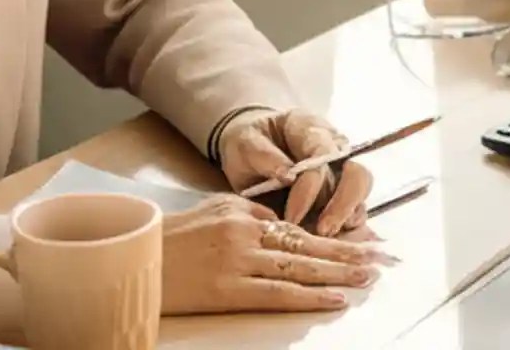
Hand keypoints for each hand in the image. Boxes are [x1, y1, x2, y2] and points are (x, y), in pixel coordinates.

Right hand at [161, 195, 385, 314]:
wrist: (131, 259)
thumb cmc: (167, 239)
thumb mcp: (208, 212)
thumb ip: (245, 215)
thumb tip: (280, 229)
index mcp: (238, 212)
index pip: (293, 226)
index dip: (328, 236)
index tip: (357, 242)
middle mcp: (242, 232)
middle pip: (305, 243)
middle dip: (345, 251)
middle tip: (379, 257)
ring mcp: (236, 260)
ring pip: (298, 266)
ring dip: (338, 271)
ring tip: (367, 276)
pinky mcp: (228, 289)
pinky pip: (278, 292)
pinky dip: (310, 296)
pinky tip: (335, 298)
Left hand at [218, 109, 372, 236]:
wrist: (249, 151)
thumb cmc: (248, 143)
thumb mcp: (245, 142)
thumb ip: (264, 155)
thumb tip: (288, 174)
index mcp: (311, 129)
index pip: (324, 155)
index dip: (310, 187)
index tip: (291, 214)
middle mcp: (335, 149)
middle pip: (358, 177)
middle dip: (342, 207)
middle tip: (322, 231)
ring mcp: (341, 175)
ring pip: (360, 200)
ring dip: (344, 225)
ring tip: (323, 245)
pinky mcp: (341, 199)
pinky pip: (354, 218)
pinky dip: (346, 235)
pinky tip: (329, 249)